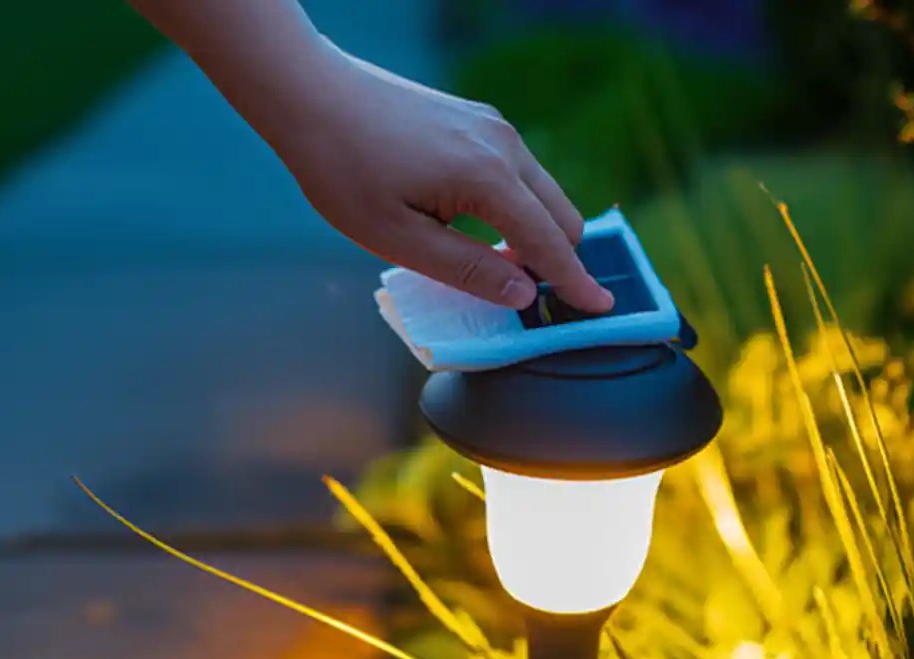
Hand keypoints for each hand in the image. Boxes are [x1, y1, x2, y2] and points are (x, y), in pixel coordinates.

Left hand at [262, 45, 613, 312]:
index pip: (549, 242)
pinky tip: (478, 226)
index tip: (602, 309)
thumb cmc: (342, 169)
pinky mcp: (478, 120)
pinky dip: (517, 206)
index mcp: (487, 177)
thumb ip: (466, 269)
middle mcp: (504, 145)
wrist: (311, 93)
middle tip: (534, 300)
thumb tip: (523, 293)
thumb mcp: (397, 237)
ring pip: (543, 193)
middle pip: (562, 215)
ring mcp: (493, 127)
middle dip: (558, 259)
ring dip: (534, 233)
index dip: (574, 282)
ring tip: (497, 266)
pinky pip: (519, 172)